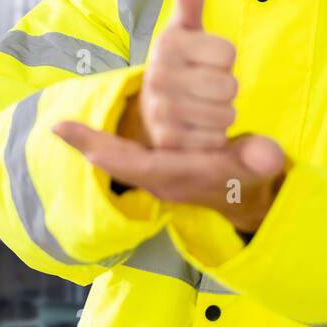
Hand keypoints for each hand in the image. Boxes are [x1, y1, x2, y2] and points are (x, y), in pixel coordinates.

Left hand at [53, 122, 286, 232]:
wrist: (250, 199)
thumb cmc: (251, 181)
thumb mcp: (258, 169)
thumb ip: (260, 160)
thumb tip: (267, 154)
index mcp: (181, 178)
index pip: (133, 164)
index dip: (101, 148)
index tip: (64, 132)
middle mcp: (163, 180)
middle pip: (120, 162)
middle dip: (92, 145)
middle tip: (59, 127)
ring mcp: (160, 176)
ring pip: (121, 160)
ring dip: (96, 144)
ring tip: (65, 129)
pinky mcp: (160, 170)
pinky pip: (127, 158)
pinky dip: (108, 145)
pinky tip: (87, 133)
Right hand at [123, 0, 238, 150]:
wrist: (151, 113)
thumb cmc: (180, 66)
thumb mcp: (185, 31)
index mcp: (168, 45)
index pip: (228, 53)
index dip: (225, 59)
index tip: (207, 61)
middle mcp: (159, 75)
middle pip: (229, 85)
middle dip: (226, 89)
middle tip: (205, 89)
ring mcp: (161, 110)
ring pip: (225, 114)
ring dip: (222, 114)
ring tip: (201, 108)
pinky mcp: (168, 142)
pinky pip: (216, 139)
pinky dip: (214, 138)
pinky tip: (197, 130)